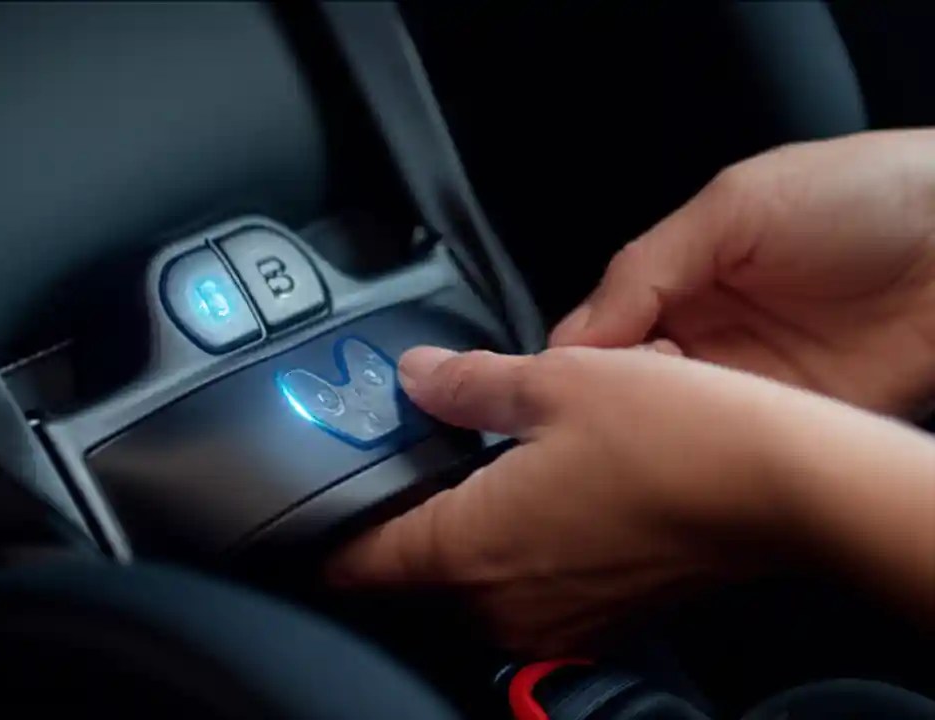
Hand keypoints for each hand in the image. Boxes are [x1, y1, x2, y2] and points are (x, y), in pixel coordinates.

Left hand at [327, 345, 934, 655]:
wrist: (783, 488)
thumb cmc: (674, 435)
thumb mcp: (555, 382)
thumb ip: (466, 384)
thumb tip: (417, 377)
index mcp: (471, 548)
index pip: (361, 564)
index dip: (328, 533)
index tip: (314, 505)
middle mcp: (503, 601)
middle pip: (412, 575)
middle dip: (399, 524)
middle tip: (406, 461)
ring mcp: (552, 617)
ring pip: (470, 584)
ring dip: (461, 535)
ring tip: (477, 470)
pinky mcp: (598, 615)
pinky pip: (525, 588)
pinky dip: (514, 550)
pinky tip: (540, 496)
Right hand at [551, 130, 934, 417]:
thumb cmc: (862, 195)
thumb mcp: (733, 206)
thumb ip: (645, 267)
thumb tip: (569, 339)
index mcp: (675, 280)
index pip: (594, 335)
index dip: (574, 362)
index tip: (563, 384)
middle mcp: (702, 337)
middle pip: (624, 388)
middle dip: (609, 402)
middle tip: (616, 403)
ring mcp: (747, 385)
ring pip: (670, 426)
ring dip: (656, 430)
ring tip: (660, 421)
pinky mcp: (794, 425)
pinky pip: (733, 449)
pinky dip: (710, 454)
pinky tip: (701, 445)